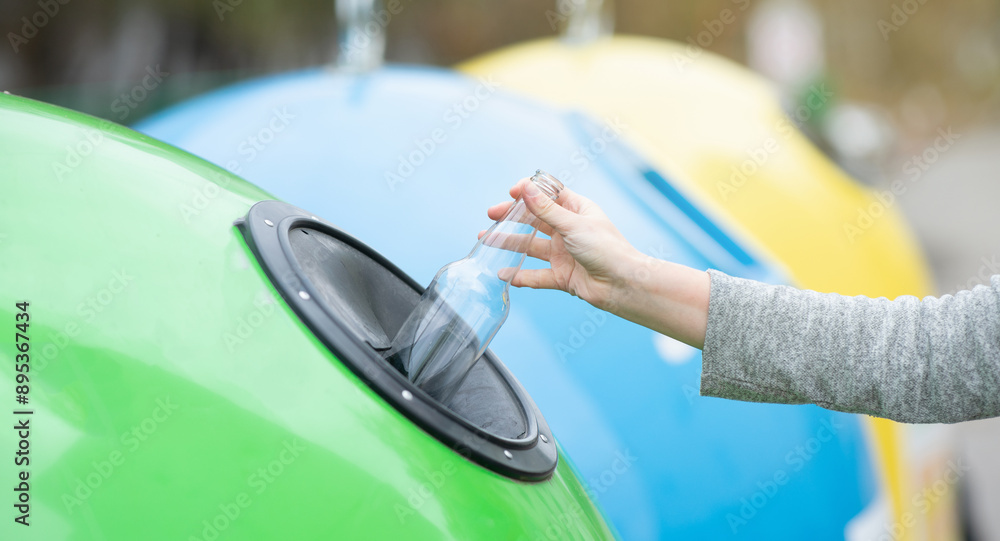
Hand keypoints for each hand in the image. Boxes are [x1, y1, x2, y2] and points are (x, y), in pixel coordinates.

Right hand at [485, 177, 710, 348]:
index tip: (511, 192)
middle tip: (491, 215)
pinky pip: (537, 274)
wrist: (624, 285)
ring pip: (531, 246)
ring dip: (510, 243)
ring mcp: (564, 253)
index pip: (549, 195)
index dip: (529, 191)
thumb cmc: (607, 249)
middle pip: (535, 219)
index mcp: (577, 210)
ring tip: (487, 241)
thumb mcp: (573, 225)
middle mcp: (569, 230)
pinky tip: (504, 274)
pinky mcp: (562, 276)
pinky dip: (521, 275)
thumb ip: (546, 210)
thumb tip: (525, 188)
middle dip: (512, 217)